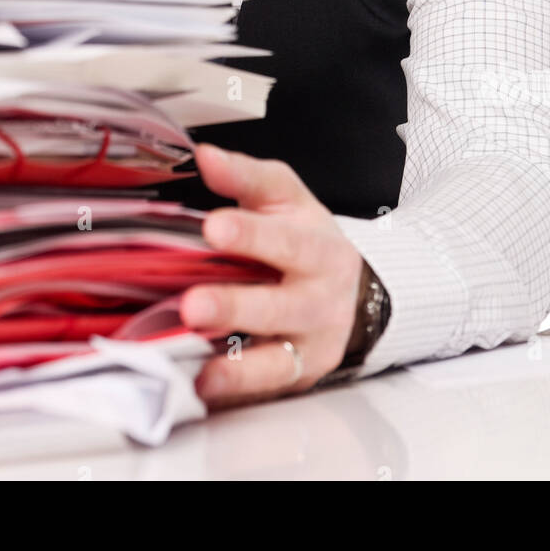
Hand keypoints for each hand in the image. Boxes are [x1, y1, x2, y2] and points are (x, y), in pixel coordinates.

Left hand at [179, 142, 364, 408]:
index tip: (213, 226)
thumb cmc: (307, 239)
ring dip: (237, 366)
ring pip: (277, 360)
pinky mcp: (297, 379)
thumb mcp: (287, 198)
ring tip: (200, 368)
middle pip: (280, 306)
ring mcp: (310, 346)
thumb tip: (205, 157)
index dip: (250, 233)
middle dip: (236, 306)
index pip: (285, 238)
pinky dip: (236, 393)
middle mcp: (319, 301)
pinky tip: (204, 388)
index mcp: (318, 248)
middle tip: (194, 304)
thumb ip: (246, 177)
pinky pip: (265, 392)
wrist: (355, 292)